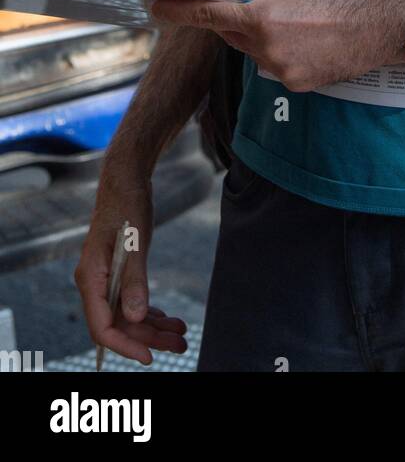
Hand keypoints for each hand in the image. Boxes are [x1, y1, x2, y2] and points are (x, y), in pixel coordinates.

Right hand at [75, 168, 186, 365]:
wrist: (126, 180)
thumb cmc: (127, 205)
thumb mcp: (134, 243)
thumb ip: (134, 281)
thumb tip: (135, 317)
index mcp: (90, 279)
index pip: (102, 327)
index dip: (125, 345)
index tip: (149, 357)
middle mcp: (94, 283)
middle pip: (119, 324)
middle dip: (148, 338)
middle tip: (181, 346)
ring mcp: (106, 279)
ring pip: (127, 315)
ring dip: (153, 327)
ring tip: (181, 334)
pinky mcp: (118, 273)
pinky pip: (131, 301)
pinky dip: (151, 312)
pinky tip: (168, 319)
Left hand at [151, 0, 404, 91]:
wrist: (381, 25)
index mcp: (262, 15)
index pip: (210, 14)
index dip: (181, 12)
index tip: (158, 7)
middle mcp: (265, 47)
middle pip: (234, 35)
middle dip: (239, 22)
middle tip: (268, 9)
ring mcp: (280, 70)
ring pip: (256, 53)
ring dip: (266, 39)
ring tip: (304, 25)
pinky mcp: (295, 85)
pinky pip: (276, 67)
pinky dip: (285, 55)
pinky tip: (312, 43)